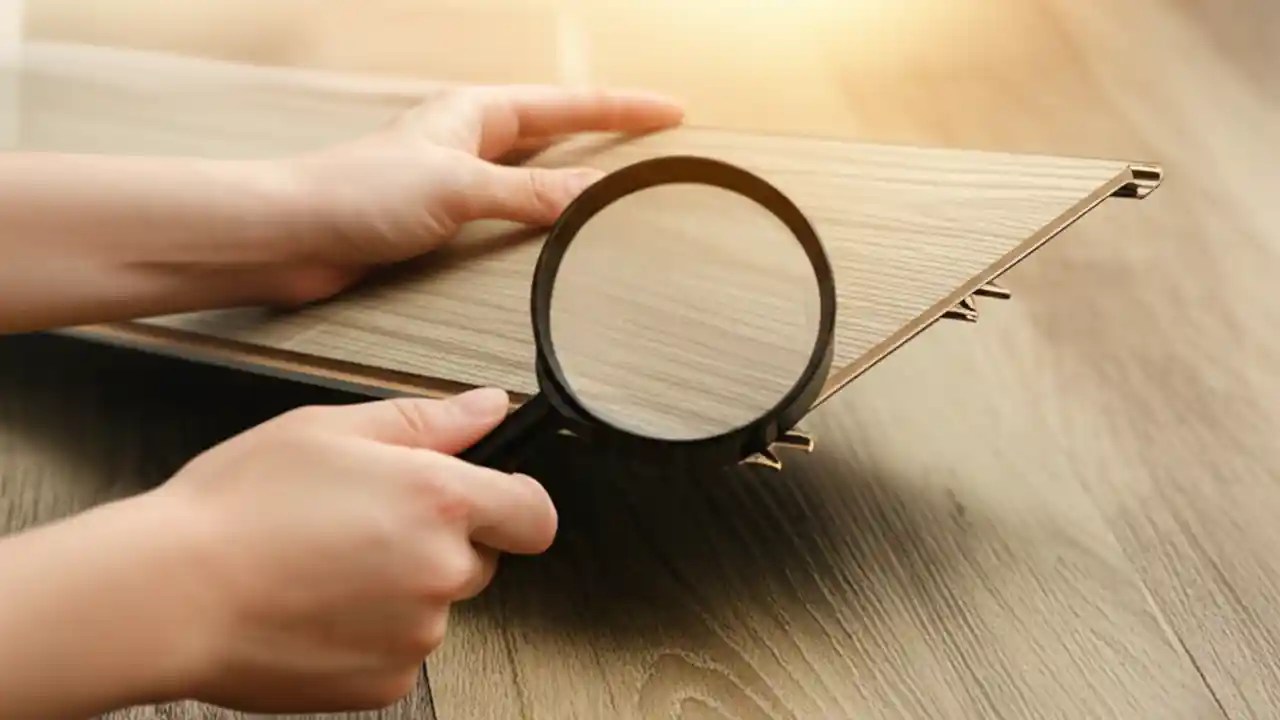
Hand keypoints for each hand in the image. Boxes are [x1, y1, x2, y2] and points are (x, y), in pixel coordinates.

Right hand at [153, 388, 553, 711]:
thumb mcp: (331, 430)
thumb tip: (489, 408)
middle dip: (440, 540)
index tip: (492, 498)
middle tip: (364, 524)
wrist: (168, 596)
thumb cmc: (236, 506)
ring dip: (401, 588)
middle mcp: (440, 572)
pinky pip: (400, 650)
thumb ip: (427, 422)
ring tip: (324, 565)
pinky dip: (371, 633)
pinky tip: (316, 607)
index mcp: (438, 502)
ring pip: (434, 605)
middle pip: (480, 558)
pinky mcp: (385, 683)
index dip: (516, 502)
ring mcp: (416, 635)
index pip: (534, 513)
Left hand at [275, 85, 684, 303]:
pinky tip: (556, 240)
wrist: (290, 236)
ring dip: (574, 182)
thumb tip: (595, 196)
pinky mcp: (440, 223)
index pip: (567, 105)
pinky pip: (509, 216)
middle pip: (555, 134)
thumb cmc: (355, 193)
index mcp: (474, 114)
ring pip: (534, 176)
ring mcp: (455, 182)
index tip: (670, 111)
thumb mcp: (458, 187)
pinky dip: (541, 223)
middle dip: (605, 137)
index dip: (622, 108)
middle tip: (654, 148)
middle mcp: (468, 142)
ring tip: (620, 193)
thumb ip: (529, 194)